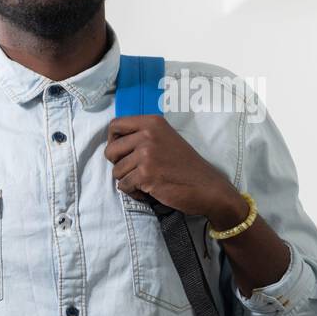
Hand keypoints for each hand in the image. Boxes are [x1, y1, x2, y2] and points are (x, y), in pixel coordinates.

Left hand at [104, 115, 241, 220]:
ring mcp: (147, 154)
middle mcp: (148, 135)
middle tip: (136, 170)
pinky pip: (123, 186)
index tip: (123, 152)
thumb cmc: (184, 165)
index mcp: (152, 123)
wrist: (206, 187)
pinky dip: (133, 192)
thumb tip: (113, 141)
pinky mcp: (146, 175)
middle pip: (110, 150)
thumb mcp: (164, 138)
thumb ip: (141, 135)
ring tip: (147, 180)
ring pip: (116, 171)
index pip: (115, 125)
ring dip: (128, 180)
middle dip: (118, 164)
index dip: (113, 141)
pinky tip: (150, 190)